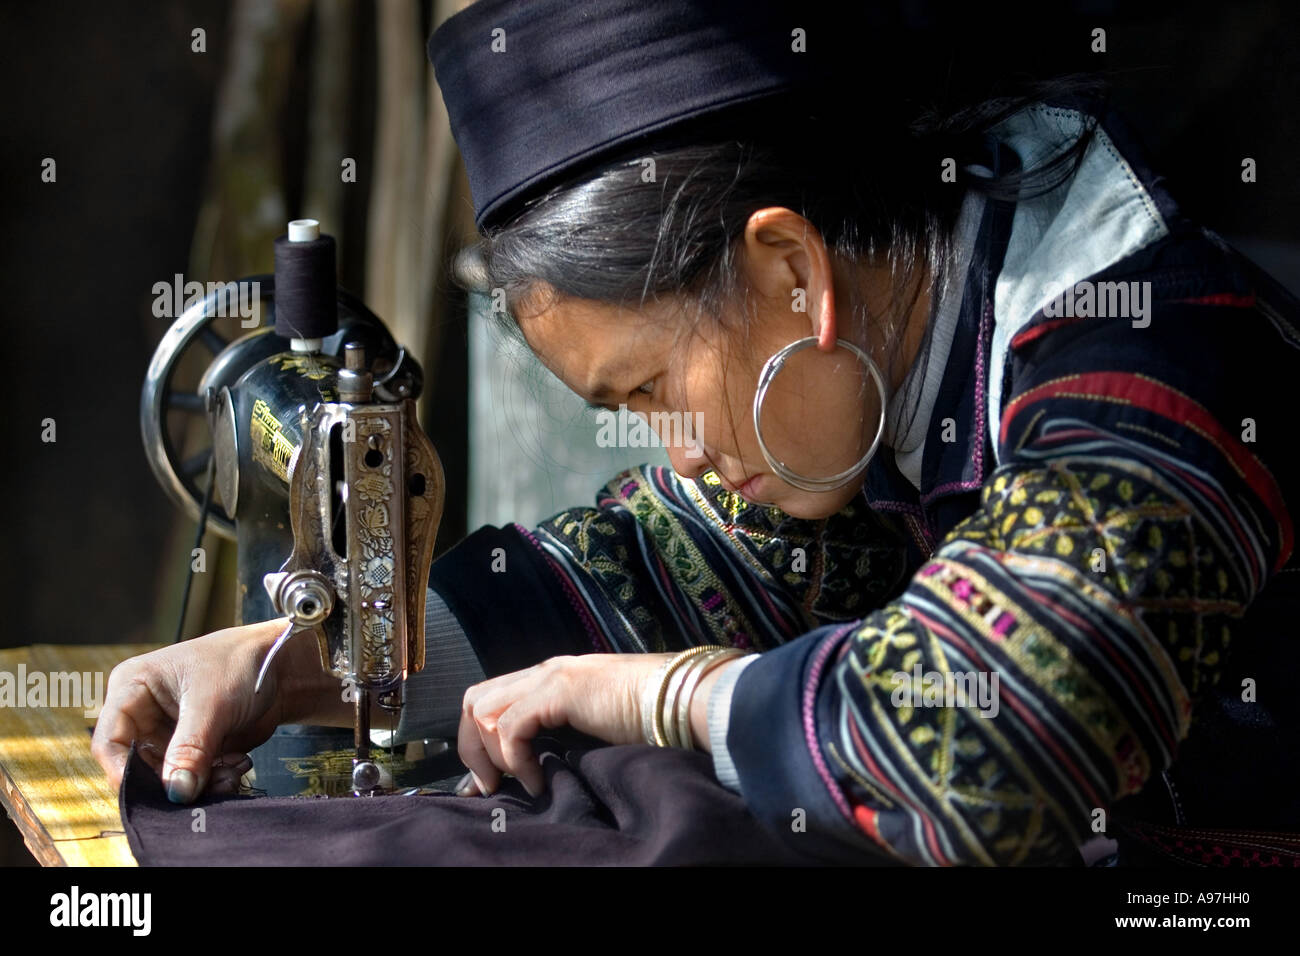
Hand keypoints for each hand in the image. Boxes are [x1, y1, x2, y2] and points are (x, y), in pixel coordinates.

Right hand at [91, 617, 331, 802]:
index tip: (153, 795)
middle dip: (174, 782)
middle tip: (207, 784)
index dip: (123, 772)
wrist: (282, 666)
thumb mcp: (212, 702)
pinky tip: (237, 765)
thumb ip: (191, 748)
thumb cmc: (241, 662)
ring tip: (231, 771)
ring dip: (199, 784)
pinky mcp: (192, 749)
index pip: (110, 741)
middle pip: (139, 767)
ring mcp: (168, 734)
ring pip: (168, 779)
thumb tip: (176, 791)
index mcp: (132, 689)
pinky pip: (192, 779)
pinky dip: (213, 780)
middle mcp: (143, 714)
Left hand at [456, 652, 670, 797]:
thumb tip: (537, 768)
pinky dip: (516, 759)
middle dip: (473, 747)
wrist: (684, 696)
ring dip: (492, 755)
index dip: (479, 741)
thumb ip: (564, 734)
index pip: (492, 698)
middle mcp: (545, 671)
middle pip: (475, 700)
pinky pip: (511, 727)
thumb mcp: (595, 726)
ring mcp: (551, 676)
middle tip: (490, 785)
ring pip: (483, 710)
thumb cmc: (651, 717)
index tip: (488, 782)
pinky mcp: (560, 690)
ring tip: (519, 782)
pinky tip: (539, 780)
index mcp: (553, 677)